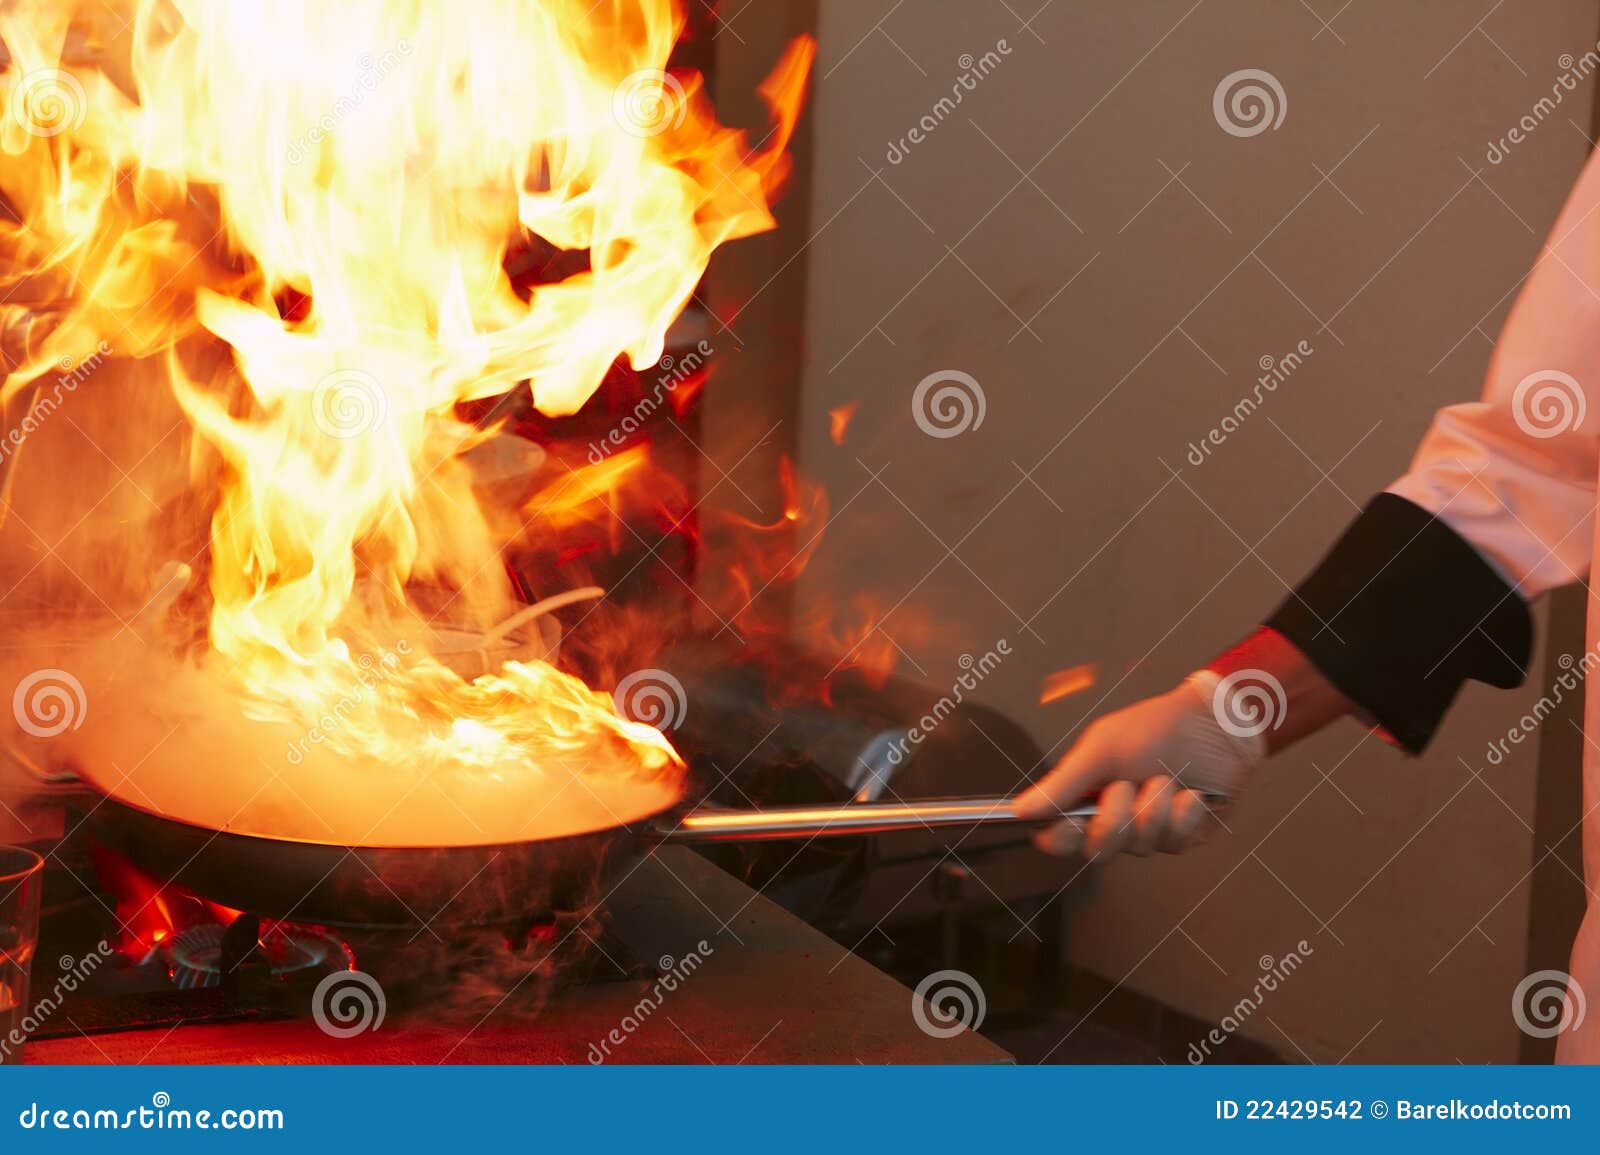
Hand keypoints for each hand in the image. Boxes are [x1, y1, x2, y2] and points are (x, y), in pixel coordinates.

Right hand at [1012, 671, 1264, 857]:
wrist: (1216, 723)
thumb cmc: (1155, 728)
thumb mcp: (1101, 748)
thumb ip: (1061, 784)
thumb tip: (1019, 810)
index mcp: (1087, 798)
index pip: (1058, 836)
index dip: (1060, 838)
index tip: (1071, 822)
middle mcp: (1115, 819)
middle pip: (1098, 850)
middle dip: (1115, 817)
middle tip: (1127, 786)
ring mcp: (1151, 832)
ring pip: (1140, 845)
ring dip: (1154, 806)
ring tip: (1166, 777)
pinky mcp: (1185, 837)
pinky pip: (1176, 840)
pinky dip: (1183, 812)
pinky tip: (1192, 792)